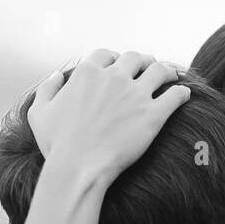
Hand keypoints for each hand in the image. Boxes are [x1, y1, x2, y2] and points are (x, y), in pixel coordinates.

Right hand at [28, 48, 190, 187]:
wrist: (79, 169)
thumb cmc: (57, 146)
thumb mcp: (39, 113)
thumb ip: (47, 89)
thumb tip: (57, 74)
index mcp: (87, 72)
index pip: (106, 54)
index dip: (114, 59)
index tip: (119, 66)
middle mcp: (113, 77)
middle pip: (135, 58)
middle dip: (143, 61)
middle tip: (149, 67)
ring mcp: (135, 95)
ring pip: (159, 70)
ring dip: (166, 70)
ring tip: (171, 75)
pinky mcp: (153, 115)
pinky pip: (175, 95)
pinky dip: (181, 92)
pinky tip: (185, 95)